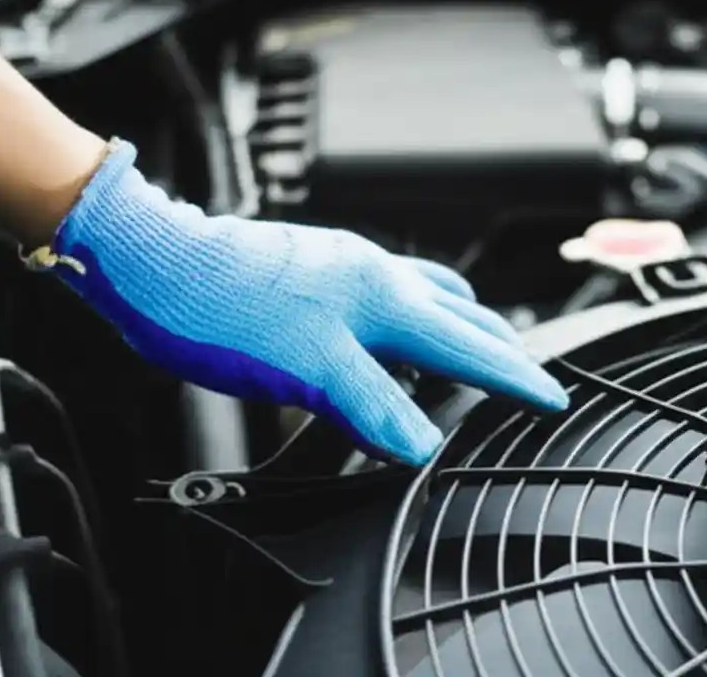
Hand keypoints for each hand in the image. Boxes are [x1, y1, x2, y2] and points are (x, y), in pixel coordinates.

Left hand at [38, 139, 567, 465]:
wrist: (153, 261)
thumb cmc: (225, 309)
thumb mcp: (310, 371)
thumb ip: (374, 406)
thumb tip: (423, 445)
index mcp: (387, 298)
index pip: (471, 347)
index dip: (515, 377)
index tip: (553, 396)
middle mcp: (376, 274)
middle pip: (463, 314)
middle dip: (500, 347)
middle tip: (524, 376)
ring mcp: (347, 266)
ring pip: (428, 296)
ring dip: (458, 325)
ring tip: (468, 353)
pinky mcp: (319, 269)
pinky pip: (391, 291)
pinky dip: (414, 316)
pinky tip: (390, 337)